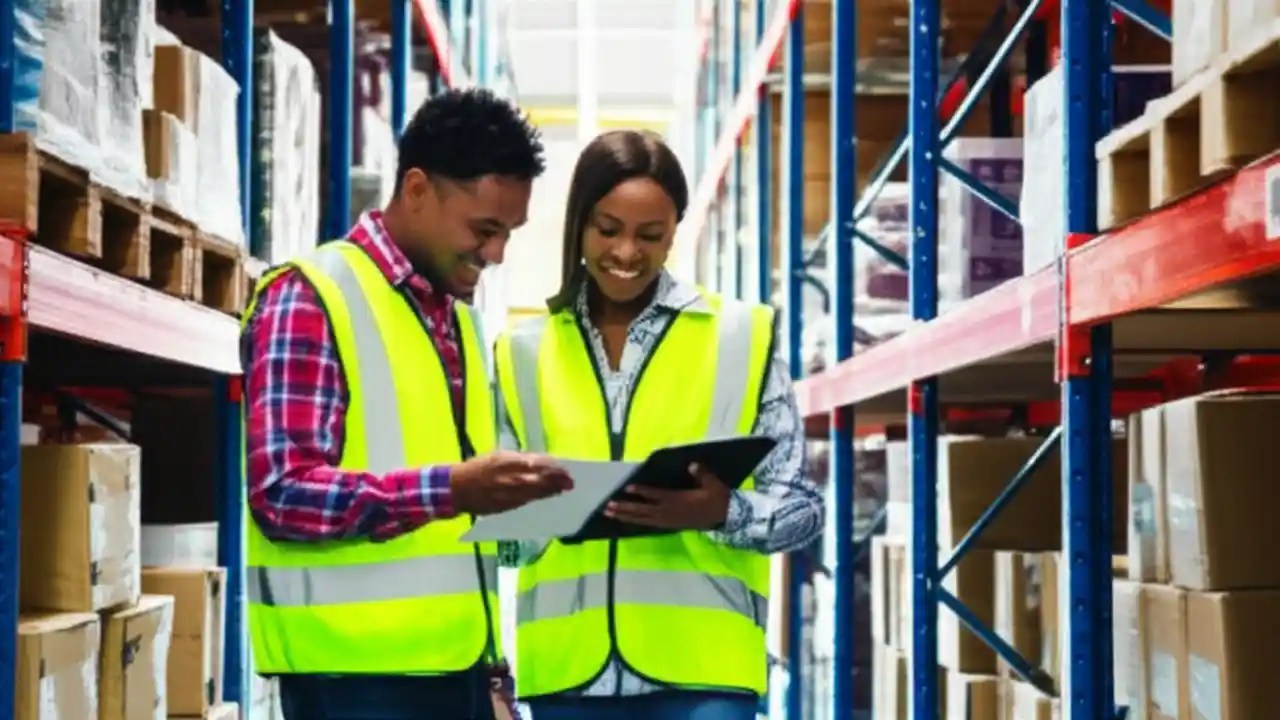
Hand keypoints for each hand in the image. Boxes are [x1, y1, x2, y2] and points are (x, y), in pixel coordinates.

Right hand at [451, 451, 573, 515]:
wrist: (457, 489)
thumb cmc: (477, 468)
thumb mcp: (497, 457)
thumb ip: (518, 459)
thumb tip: (537, 462)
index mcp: (510, 461)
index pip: (539, 463)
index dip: (554, 467)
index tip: (565, 467)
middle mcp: (512, 478)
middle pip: (542, 479)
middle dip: (557, 480)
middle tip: (571, 482)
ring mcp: (511, 493)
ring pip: (537, 492)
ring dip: (551, 490)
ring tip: (562, 489)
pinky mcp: (507, 506)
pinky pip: (528, 502)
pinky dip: (539, 498)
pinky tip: (546, 496)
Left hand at [604, 463, 730, 530]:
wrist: (726, 516)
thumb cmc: (718, 498)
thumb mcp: (712, 484)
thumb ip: (701, 474)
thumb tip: (692, 464)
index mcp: (678, 501)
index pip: (656, 496)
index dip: (642, 492)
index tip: (627, 489)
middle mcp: (669, 512)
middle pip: (643, 511)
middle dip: (625, 509)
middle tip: (607, 507)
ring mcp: (669, 521)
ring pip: (643, 519)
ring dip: (626, 516)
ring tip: (610, 513)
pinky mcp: (671, 525)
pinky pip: (649, 524)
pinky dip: (637, 521)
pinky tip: (628, 519)